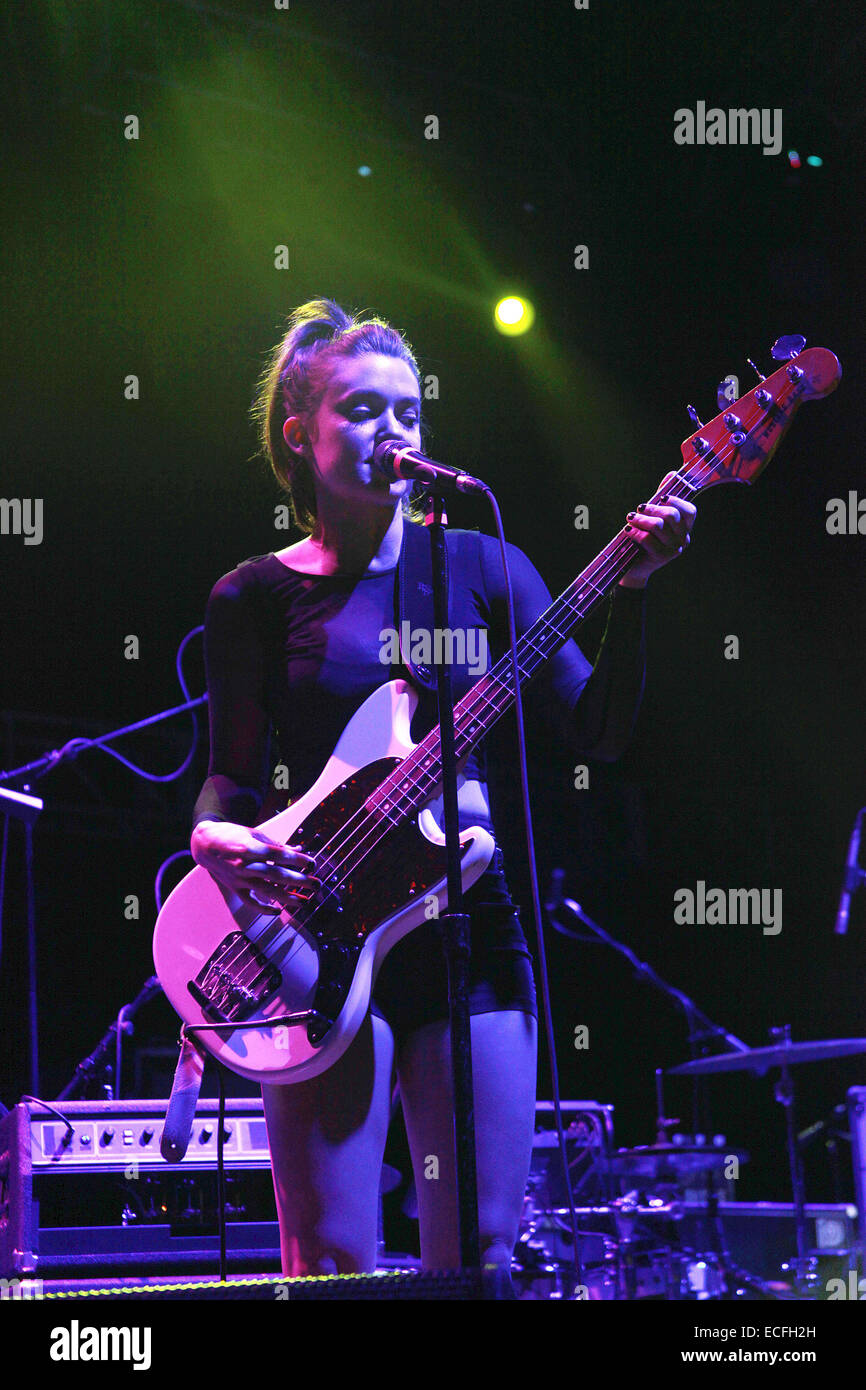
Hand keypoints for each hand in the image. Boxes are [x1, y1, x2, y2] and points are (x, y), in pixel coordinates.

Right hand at [190, 821, 320, 909]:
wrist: (204, 844)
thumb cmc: (231, 835)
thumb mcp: (254, 834)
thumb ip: (275, 845)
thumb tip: (298, 851)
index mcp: (251, 848)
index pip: (279, 856)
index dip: (297, 860)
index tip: (312, 863)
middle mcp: (245, 865)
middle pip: (277, 875)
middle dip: (299, 881)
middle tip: (316, 884)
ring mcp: (240, 879)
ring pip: (267, 891)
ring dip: (288, 898)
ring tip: (305, 901)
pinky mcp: (235, 888)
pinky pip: (250, 902)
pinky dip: (263, 909)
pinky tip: (277, 911)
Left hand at [619, 473, 696, 587]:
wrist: (635, 566)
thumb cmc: (645, 538)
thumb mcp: (654, 516)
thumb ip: (662, 498)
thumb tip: (673, 474)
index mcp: (685, 528)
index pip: (690, 511)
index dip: (675, 501)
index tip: (660, 498)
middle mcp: (684, 539)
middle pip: (672, 515)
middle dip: (652, 509)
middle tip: (639, 509)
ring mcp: (675, 549)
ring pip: (658, 526)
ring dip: (640, 519)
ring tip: (630, 518)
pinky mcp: (662, 557)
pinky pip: (647, 538)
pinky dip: (635, 532)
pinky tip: (628, 530)